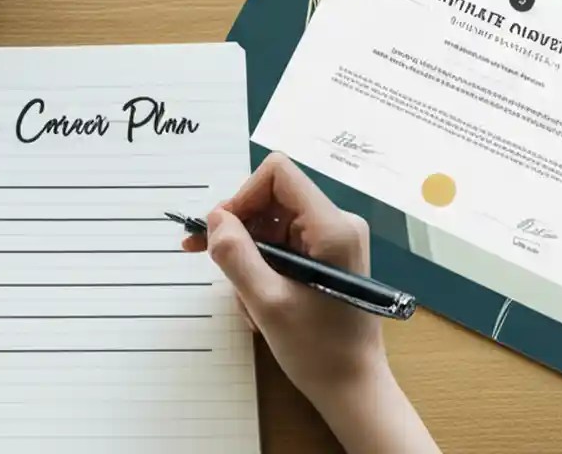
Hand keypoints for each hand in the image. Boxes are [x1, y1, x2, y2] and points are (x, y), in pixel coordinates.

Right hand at [184, 153, 382, 400]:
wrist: (352, 387)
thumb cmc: (317, 350)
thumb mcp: (267, 302)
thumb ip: (236, 255)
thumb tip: (215, 218)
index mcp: (331, 227)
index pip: (278, 174)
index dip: (243, 195)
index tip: (221, 230)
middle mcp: (337, 223)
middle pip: (272, 198)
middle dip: (240, 229)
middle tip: (209, 258)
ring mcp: (333, 240)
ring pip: (271, 224)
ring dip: (249, 256)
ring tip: (246, 298)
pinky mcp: (327, 255)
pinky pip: (282, 244)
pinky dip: (262, 268)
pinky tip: (258, 301)